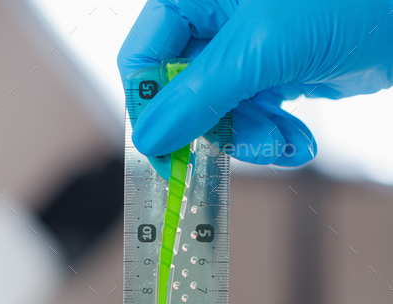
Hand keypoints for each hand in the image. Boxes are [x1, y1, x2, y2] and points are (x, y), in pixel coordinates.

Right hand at [118, 0, 392, 166]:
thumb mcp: (256, 50)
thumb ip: (195, 97)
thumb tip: (148, 138)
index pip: (145, 53)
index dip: (150, 104)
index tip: (162, 148)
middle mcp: (217, 17)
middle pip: (181, 92)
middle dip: (212, 128)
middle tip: (238, 148)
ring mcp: (247, 48)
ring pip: (219, 115)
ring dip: (249, 140)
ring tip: (279, 144)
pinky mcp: (275, 73)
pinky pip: (253, 119)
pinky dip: (273, 138)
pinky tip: (296, 142)